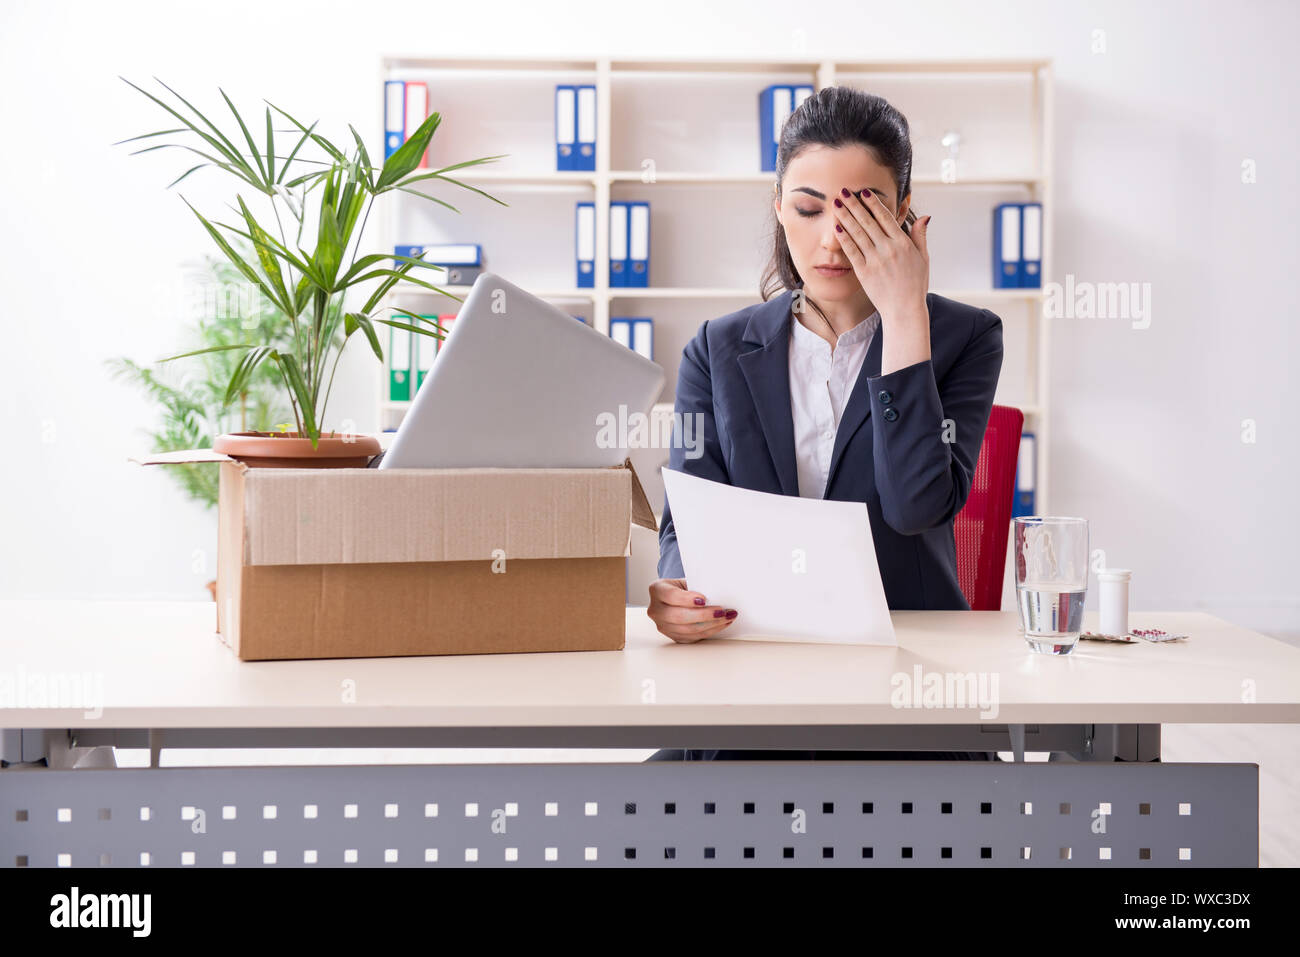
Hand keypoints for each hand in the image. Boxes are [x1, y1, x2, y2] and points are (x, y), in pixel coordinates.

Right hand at [647, 578, 736, 642]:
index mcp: (657, 590)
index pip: (670, 596)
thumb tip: (718, 593)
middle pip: (678, 616)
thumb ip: (697, 587)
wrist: (677, 597)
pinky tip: (721, 624)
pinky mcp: (673, 636)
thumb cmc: (684, 587)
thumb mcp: (687, 581)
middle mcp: (656, 610)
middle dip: (704, 615)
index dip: (687, 599)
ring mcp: (662, 625)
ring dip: (711, 625)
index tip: (704, 599)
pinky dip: (709, 631)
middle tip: (721, 611)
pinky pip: (693, 637)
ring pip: (687, 630)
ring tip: (727, 617)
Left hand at [832, 187, 930, 319]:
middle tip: (843, 191)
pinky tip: (836, 228)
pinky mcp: (864, 273)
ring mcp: (875, 261)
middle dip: (854, 205)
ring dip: (845, 217)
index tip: (864, 192)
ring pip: (858, 234)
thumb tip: (925, 216)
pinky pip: (852, 252)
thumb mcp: (923, 258)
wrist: (904, 310)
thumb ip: (920, 236)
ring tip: (836, 204)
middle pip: (868, 222)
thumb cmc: (915, 284)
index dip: (873, 203)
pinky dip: (844, 239)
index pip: (886, 218)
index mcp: (903, 243)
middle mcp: (888, 249)